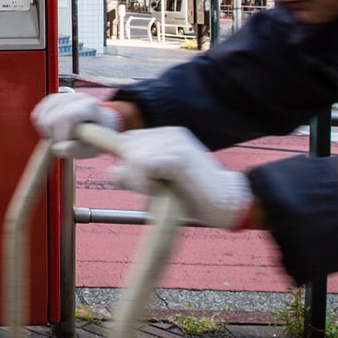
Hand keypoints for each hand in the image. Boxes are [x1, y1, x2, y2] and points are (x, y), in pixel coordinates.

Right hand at [31, 92, 120, 158]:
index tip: (62, 144)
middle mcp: (77, 98)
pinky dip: (41, 122)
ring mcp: (65, 95)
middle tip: (59, 142)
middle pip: (53, 116)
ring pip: (43, 112)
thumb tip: (58, 147)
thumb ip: (77, 150)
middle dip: (52, 133)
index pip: (67, 116)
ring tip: (56, 135)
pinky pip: (39, 109)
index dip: (60, 134)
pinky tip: (49, 129)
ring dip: (45, 128)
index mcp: (90, 107)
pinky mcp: (54, 98)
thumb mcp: (92, 148)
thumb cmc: (97, 136)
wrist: (99, 125)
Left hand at [111, 127, 252, 228]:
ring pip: (133, 155)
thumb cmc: (191, 196)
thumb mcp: (156, 185)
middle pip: (126, 146)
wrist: (225, 204)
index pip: (128, 140)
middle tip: (148, 189)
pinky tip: (157, 190)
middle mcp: (170, 133)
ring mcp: (176, 142)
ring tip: (155, 191)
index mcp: (165, 136)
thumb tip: (112, 171)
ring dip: (137, 179)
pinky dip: (144, 181)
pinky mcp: (179, 156)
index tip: (134, 180)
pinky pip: (144, 164)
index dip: (126, 161)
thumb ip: (134, 176)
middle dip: (129, 172)